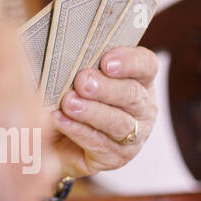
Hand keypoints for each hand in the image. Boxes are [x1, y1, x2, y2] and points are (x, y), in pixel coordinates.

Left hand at [52, 45, 158, 176]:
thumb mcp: (70, 71)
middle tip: (82, 81)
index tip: (106, 61)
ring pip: (119, 123)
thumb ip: (74, 57)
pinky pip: (101, 145)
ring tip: (68, 103)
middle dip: (106, 88)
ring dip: (92, 111)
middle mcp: (142, 106)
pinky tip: (61, 120)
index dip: (129, 62)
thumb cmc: (65, 93)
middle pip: (132, 95)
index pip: (146, 65)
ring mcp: (134, 135)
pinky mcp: (116, 157)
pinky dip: (79, 131)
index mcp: (137, 78)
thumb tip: (61, 42)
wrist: (54, 137)